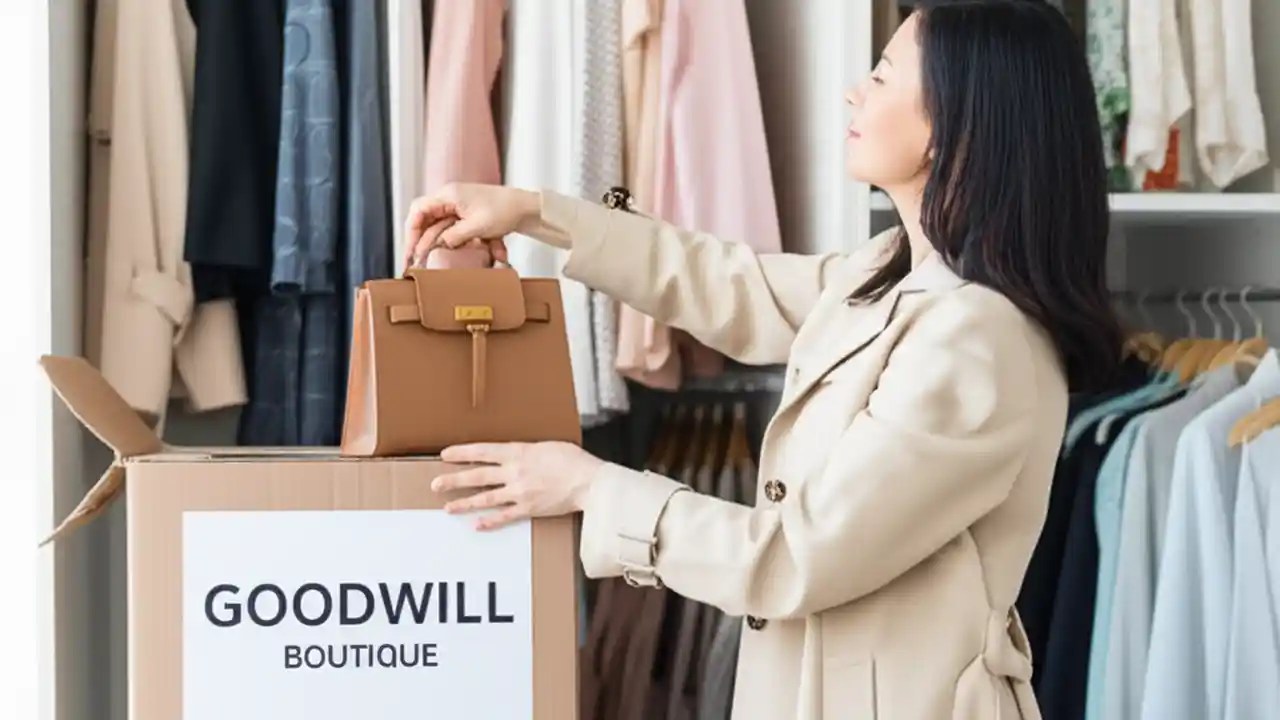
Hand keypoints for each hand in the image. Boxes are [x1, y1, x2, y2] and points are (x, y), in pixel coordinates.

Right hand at [404, 183, 538, 268]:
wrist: (528, 207)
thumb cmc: (505, 209)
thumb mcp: (477, 226)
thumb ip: (453, 236)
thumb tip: (437, 246)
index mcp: (448, 195)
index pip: (419, 210)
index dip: (411, 232)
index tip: (411, 251)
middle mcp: (451, 199)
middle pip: (428, 221)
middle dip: (424, 242)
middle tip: (417, 261)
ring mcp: (461, 208)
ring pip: (443, 229)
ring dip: (446, 246)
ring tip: (438, 262)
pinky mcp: (470, 217)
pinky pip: (460, 233)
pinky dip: (467, 245)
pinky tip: (480, 255)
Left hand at [432, 441, 605, 529]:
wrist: (589, 482)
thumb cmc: (573, 460)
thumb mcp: (547, 446)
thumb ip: (527, 451)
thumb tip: (515, 454)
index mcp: (519, 453)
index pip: (482, 451)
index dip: (462, 453)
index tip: (445, 454)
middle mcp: (515, 472)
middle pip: (477, 476)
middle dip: (454, 480)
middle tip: (436, 484)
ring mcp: (520, 493)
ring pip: (485, 498)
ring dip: (465, 503)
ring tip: (448, 508)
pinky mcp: (529, 509)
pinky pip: (505, 516)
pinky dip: (490, 521)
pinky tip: (477, 525)